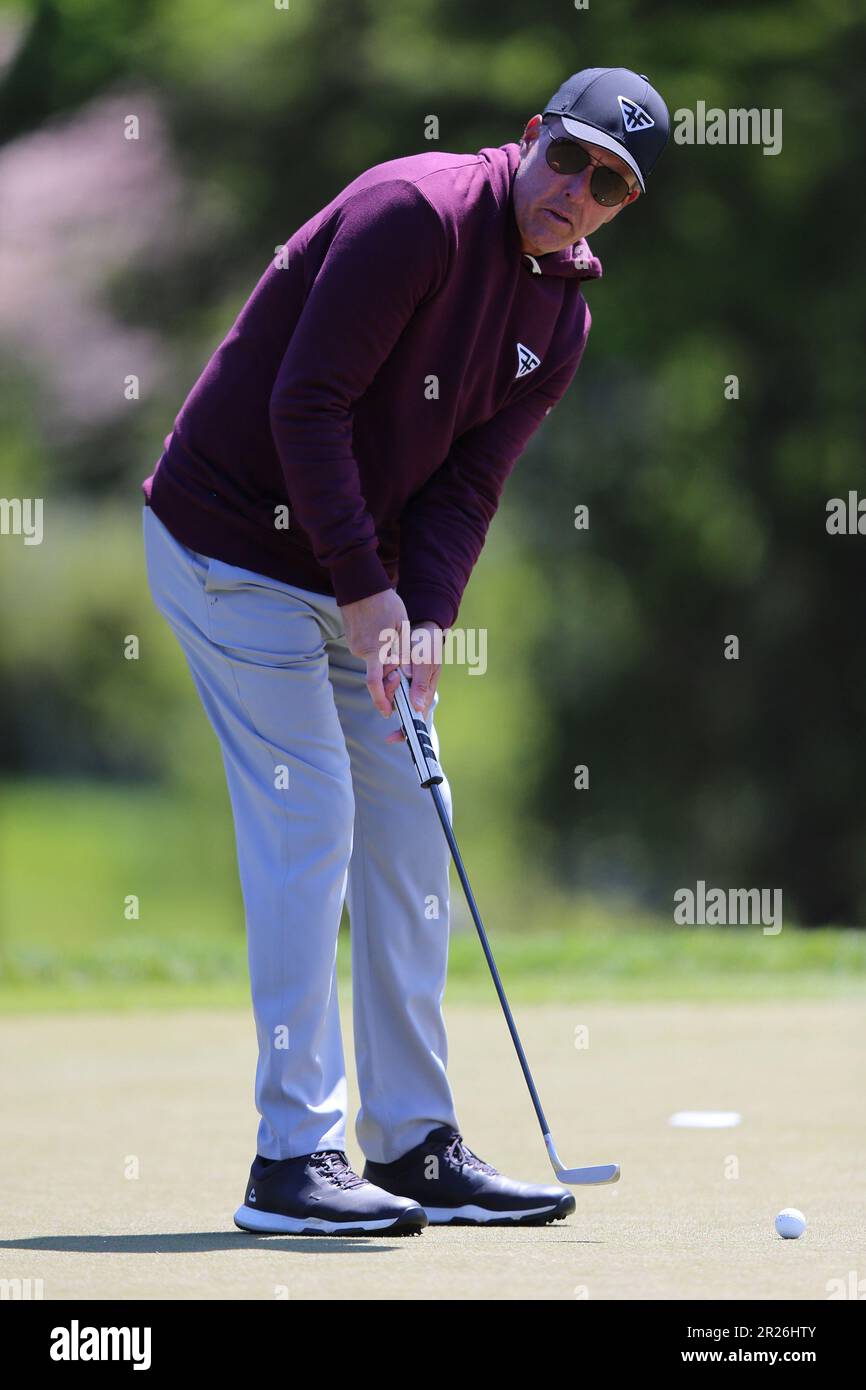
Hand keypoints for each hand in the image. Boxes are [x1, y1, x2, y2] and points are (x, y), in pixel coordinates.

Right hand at [339, 587, 409, 717]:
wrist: (361, 584)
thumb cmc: (385, 603)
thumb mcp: (402, 627)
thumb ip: (404, 653)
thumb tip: (406, 674)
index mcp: (374, 651)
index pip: (375, 683)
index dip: (381, 700)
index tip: (387, 711)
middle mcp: (361, 651)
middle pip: (377, 673)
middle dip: (390, 675)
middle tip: (401, 669)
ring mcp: (354, 645)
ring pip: (374, 661)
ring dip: (385, 659)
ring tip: (394, 639)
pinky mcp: (352, 639)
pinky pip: (368, 652)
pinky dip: (378, 650)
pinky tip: (384, 634)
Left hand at [385, 620, 442, 744]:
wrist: (423, 628)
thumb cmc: (428, 645)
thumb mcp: (426, 663)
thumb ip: (421, 684)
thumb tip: (417, 709)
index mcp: (425, 694)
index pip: (415, 720)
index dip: (404, 732)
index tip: (391, 738)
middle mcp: (413, 693)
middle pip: (397, 707)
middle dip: (390, 695)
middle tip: (394, 673)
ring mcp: (404, 685)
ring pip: (389, 694)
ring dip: (386, 682)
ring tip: (394, 661)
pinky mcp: (395, 676)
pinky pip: (384, 682)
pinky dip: (384, 674)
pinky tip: (390, 660)